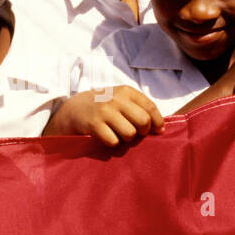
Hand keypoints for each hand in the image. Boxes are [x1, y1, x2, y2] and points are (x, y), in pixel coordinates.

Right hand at [46, 87, 164, 146]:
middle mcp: (116, 99)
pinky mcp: (94, 124)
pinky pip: (113, 142)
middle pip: (143, 121)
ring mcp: (104, 111)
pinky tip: (106, 137)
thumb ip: (139, 108)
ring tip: (118, 134)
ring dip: (126, 139)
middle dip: (142, 132)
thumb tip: (161, 128)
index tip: (158, 131)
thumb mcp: (120, 99)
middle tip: (135, 133)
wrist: (73, 109)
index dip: (158, 122)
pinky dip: (112, 143)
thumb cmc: (102, 107)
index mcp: (126, 91)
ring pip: (130, 133)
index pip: (150, 107)